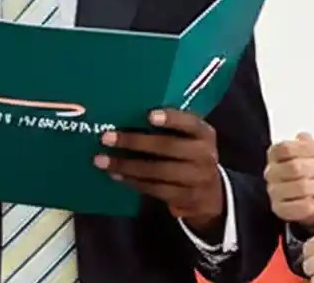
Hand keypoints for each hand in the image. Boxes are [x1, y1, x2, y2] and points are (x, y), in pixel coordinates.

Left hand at [95, 109, 223, 233]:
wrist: (211, 195)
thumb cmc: (189, 156)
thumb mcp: (189, 139)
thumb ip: (170, 129)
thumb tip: (128, 115)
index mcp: (204, 134)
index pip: (190, 123)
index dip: (171, 119)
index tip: (148, 115)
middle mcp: (204, 155)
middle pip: (168, 147)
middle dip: (135, 142)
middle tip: (107, 138)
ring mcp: (197, 179)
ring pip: (158, 171)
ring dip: (126, 165)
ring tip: (102, 160)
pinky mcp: (185, 198)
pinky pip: (155, 189)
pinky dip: (133, 181)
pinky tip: (116, 175)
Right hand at [265, 132, 313, 228]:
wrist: (305, 199)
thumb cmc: (306, 173)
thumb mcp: (308, 153)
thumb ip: (307, 144)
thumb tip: (304, 138)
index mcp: (274, 155)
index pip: (285, 148)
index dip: (305, 148)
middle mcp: (271, 173)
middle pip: (295, 168)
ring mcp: (275, 193)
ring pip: (301, 188)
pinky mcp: (283, 211)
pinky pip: (304, 207)